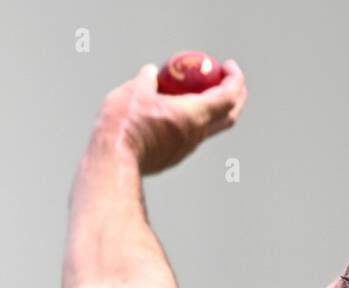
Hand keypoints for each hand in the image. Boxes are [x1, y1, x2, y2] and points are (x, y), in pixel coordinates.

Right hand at [95, 59, 246, 175]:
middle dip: (234, 96)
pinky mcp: (172, 158)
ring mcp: (185, 149)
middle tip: (225, 81)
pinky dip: (190, 121)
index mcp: (194, 115)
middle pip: (228, 116)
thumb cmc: (125, 123)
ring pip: (208, 129)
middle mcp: (196, 135)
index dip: (235, 78)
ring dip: (210, 110)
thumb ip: (147, 78)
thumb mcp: (135, 90)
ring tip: (194, 94)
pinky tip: (171, 113)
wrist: (113, 160)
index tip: (227, 66)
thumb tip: (151, 72)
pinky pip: (189, 137)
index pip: (229, 96)